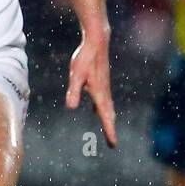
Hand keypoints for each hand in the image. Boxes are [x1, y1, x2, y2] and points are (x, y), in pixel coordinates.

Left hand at [66, 31, 116, 147]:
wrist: (97, 41)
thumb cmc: (85, 58)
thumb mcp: (76, 76)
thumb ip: (73, 91)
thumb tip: (70, 107)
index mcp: (99, 93)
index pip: (106, 117)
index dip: (109, 131)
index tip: (114, 144)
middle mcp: (104, 92)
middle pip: (109, 115)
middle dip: (110, 129)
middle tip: (112, 144)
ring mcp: (104, 86)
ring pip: (107, 107)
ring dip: (107, 119)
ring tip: (108, 130)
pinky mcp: (101, 81)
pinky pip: (102, 99)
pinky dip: (101, 108)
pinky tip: (95, 110)